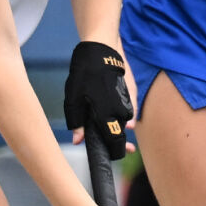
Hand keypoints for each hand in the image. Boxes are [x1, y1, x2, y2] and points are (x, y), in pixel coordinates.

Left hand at [64, 41, 135, 157]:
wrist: (102, 49)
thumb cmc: (84, 74)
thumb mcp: (73, 99)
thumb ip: (76, 122)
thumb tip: (78, 141)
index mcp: (107, 115)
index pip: (116, 142)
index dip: (115, 152)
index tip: (114, 156)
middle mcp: (122, 110)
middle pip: (123, 133)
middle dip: (122, 143)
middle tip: (125, 149)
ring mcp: (129, 101)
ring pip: (125, 120)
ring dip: (119, 123)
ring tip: (110, 122)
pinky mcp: (132, 92)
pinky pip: (128, 108)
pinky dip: (122, 111)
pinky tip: (113, 106)